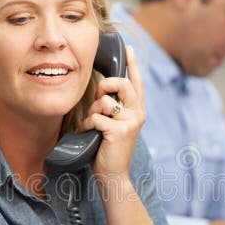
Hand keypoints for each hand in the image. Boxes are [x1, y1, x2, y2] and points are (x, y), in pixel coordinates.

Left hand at [77, 45, 145, 177]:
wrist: (114, 175)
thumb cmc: (108, 149)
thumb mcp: (114, 125)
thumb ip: (112, 108)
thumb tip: (99, 93)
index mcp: (137, 110)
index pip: (136, 82)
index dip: (132, 64)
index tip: (127, 49)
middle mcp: (138, 113)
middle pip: (121, 83)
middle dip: (105, 86)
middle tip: (97, 99)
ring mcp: (130, 122)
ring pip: (104, 101)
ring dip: (91, 112)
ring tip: (91, 125)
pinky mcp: (119, 131)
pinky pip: (95, 117)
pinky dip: (86, 125)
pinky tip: (86, 134)